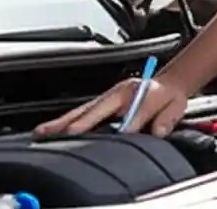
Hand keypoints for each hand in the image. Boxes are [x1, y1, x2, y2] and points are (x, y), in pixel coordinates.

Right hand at [34, 76, 188, 137]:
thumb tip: (156, 131)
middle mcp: (115, 95)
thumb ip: (165, 118)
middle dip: (69, 121)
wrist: (170, 85)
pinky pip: (83, 114)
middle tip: (49, 132)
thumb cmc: (169, 96)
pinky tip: (55, 131)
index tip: (82, 131)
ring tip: (42, 132)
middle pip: (88, 109)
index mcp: (132, 92)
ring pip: (81, 111)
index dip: (95, 121)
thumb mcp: (174, 105)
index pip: (110, 109)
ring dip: (62, 122)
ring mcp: (107, 100)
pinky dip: (68, 122)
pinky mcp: (103, 106)